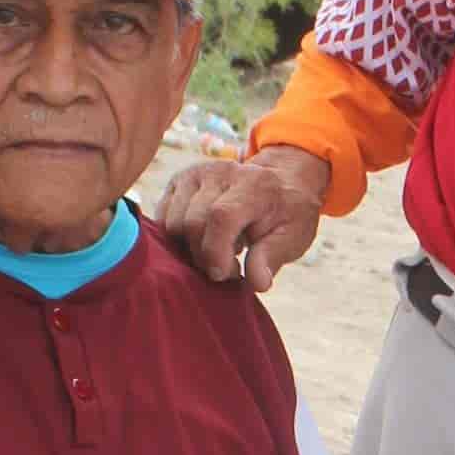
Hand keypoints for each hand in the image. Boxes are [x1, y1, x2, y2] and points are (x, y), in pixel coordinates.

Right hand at [158, 146, 330, 292]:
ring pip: (172, 223)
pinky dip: (177, 237)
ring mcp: (196, 174)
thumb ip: (272, 257)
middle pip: (192, 223)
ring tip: (218, 250)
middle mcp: (220, 171)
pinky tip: (203, 238)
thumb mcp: (293, 237)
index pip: (221, 217)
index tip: (225, 274)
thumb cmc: (286, 215)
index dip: (216, 252)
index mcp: (253, 184)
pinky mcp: (179, 181)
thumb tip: (257, 283)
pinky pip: (162, 218)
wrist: (279, 184)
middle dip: (205, 256)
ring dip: (190, 247)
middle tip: (228, 267)